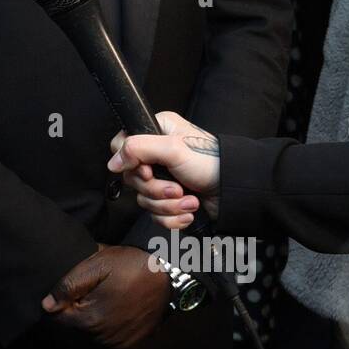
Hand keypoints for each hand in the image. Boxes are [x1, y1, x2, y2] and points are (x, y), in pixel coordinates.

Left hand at [40, 244, 167, 348]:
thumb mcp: (96, 265)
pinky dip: (91, 344)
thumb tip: (46, 306)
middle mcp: (102, 339)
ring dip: (74, 337)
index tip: (57, 298)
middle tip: (64, 306)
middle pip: (66, 340)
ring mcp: (117, 346)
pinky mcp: (128, 347)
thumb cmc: (129, 265)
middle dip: (61, 325)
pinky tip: (91, 327)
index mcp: (90, 320)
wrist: (166, 274)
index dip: (52, 310)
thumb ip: (68, 285)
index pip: (55, 324)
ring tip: (76, 316)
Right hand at [107, 111, 220, 225]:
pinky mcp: (169, 199)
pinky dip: (173, 216)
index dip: (132, 164)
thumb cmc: (212, 162)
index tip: (150, 171)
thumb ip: (137, 148)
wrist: (235, 190)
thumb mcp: (172, 149)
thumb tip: (113, 161)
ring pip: (144, 199)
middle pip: (133, 178)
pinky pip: (156, 214)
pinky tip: (188, 209)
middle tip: (176, 186)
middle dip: (157, 189)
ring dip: (168, 205)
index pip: (122, 147)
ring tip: (188, 198)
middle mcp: (157, 154)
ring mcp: (163, 178)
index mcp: (156, 132)